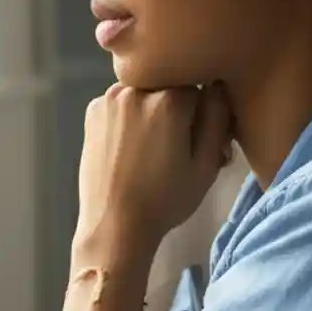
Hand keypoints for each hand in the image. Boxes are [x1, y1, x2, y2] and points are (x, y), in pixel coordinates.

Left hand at [73, 81, 233, 268]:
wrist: (113, 224)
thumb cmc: (165, 200)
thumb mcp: (206, 164)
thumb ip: (219, 117)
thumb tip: (218, 85)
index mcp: (168, 100)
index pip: (200, 87)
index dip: (203, 115)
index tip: (199, 142)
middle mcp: (135, 89)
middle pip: (170, 87)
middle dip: (177, 111)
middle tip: (176, 150)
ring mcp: (109, 99)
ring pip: (145, 92)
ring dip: (152, 111)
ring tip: (151, 151)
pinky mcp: (92, 112)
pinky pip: (122, 103)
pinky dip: (130, 117)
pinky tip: (130, 148)